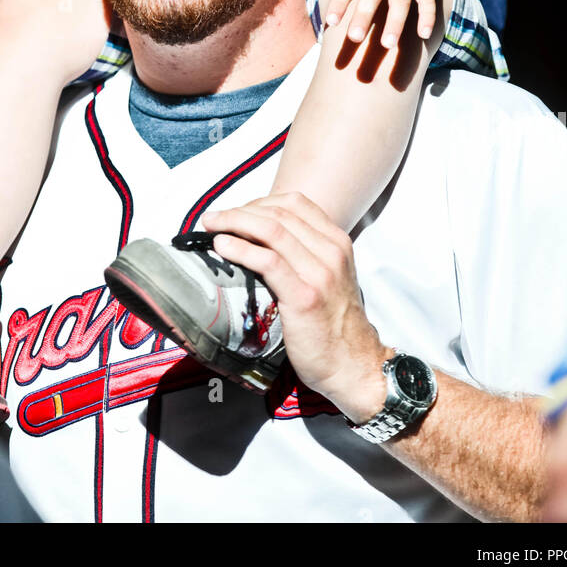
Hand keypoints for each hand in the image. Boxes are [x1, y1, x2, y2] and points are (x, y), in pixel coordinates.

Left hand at [201, 192, 387, 418]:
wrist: (353, 365)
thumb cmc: (334, 325)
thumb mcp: (329, 277)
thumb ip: (305, 254)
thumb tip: (259, 240)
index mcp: (337, 242)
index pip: (294, 203)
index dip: (259, 201)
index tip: (236, 211)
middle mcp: (331, 252)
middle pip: (278, 213)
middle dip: (240, 210)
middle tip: (214, 218)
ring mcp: (320, 273)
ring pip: (271, 230)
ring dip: (234, 223)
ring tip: (212, 228)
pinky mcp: (304, 297)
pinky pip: (268, 261)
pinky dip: (241, 249)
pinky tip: (223, 247)